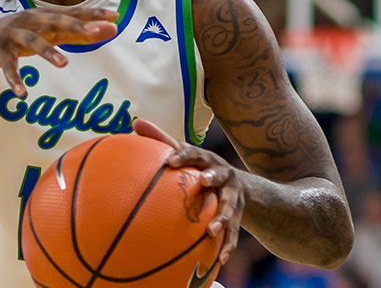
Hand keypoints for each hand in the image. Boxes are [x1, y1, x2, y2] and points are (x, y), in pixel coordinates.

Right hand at [0, 7, 118, 95]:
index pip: (73, 13)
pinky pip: (10, 65)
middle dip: (75, 26)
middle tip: (95, 32)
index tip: (115, 15)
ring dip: (48, 52)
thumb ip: (78, 34)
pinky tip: (22, 93)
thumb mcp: (50, 34)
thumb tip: (110, 29)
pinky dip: (15, 78)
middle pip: (55, 21)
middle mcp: (31, 21)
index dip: (93, 13)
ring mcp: (14, 35)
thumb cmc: (21, 36)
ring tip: (63, 64)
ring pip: (33, 41)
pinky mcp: (0, 52)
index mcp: (45, 16)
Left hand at [133, 118, 244, 265]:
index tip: (170, 160)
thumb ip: (162, 139)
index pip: (195, 155)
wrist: (245, 188)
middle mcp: (223, 176)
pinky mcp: (240, 217)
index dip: (183, 157)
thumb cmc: (203, 168)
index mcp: (207, 161)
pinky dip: (228, 246)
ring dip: (223, 218)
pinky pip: (235, 233)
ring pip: (230, 208)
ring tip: (212, 231)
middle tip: (203, 182)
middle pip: (219, 176)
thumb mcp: (187, 154)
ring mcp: (233, 197)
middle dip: (213, 178)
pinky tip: (221, 260)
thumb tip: (135, 121)